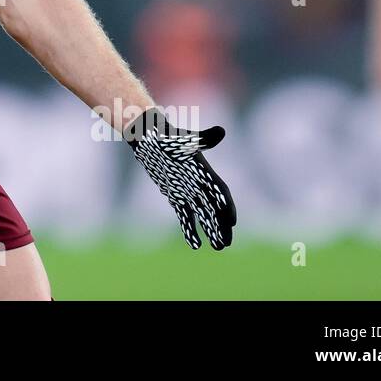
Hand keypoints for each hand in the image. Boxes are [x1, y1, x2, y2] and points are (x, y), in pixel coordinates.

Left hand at [123, 107, 235, 250]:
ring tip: (218, 248)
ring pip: (202, 214)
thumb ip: (203, 139)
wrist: (149, 136)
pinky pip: (185, 215)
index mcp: (204, 171)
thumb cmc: (167, 136)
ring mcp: (187, 190)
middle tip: (226, 244)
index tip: (232, 222)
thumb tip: (221, 132)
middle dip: (221, 226)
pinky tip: (194, 244)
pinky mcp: (175, 195)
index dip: (226, 206)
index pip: (220, 192)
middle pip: (214, 208)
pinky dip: (190, 228)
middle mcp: (198, 183)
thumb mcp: (184, 139)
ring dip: (210, 230)